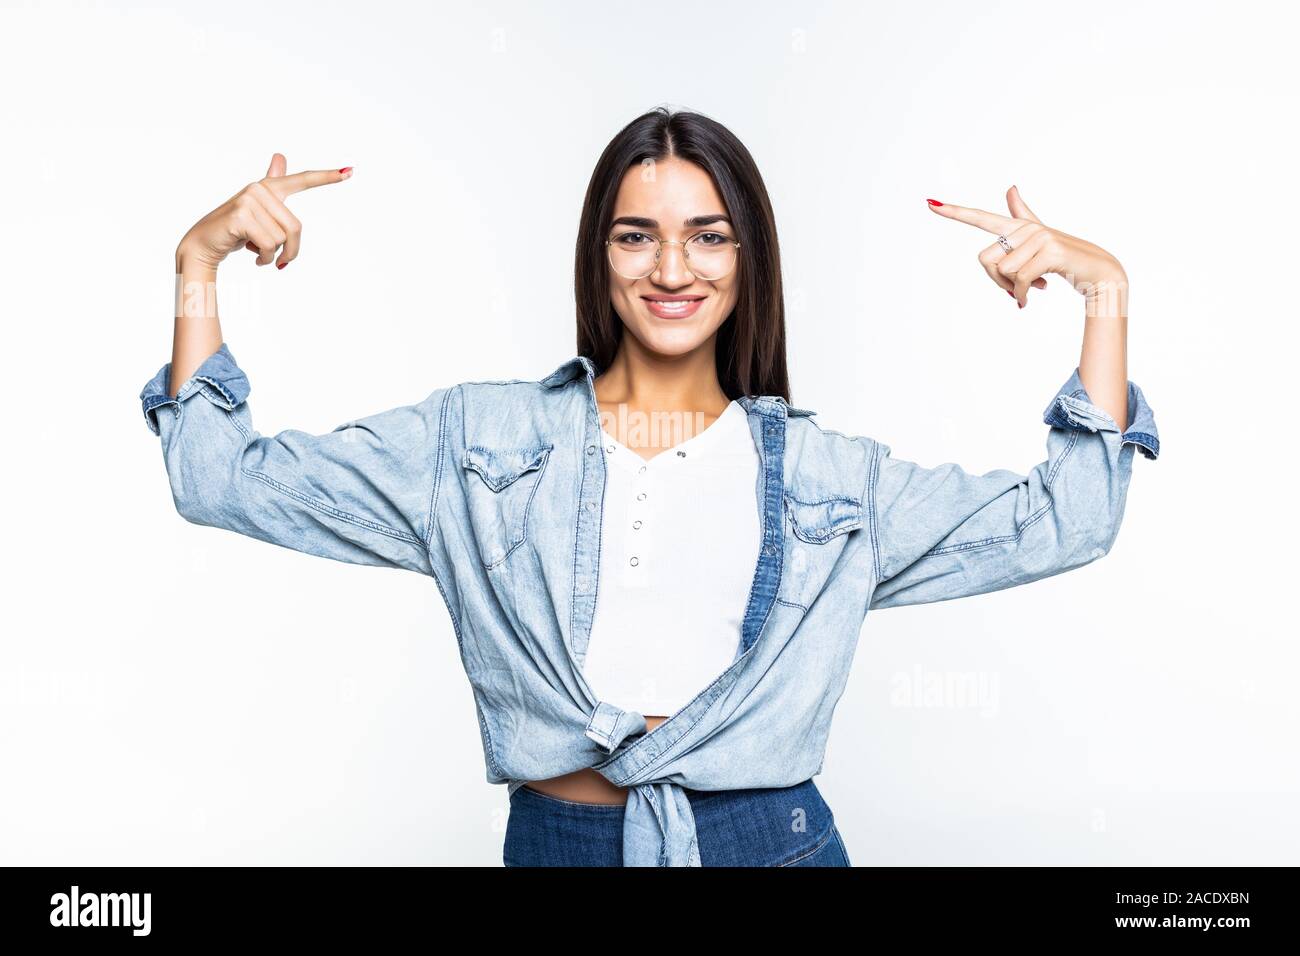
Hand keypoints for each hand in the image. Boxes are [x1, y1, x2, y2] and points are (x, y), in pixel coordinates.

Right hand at [175, 153, 352, 270]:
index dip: (327, 177)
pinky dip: (264, 258)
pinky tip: (251, 255)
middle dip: (291, 251)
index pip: (301, 180)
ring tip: (256, 251)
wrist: (203, 244)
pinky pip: (270, 245)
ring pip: (282, 239)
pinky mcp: (241, 215)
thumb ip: (272, 186)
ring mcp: (249, 200)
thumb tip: (279, 156)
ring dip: (273, 255)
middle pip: (296, 228)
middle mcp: (258, 189)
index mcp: (267, 188)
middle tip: (279, 261)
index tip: (350, 171)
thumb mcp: (257, 211)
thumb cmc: (234, 230)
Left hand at [927, 186, 1127, 315]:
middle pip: (985, 260)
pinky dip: (1023, 294)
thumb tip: (1010, 186)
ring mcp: (1038, 237)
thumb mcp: (1039, 239)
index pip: (981, 218)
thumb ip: (1022, 215)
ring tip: (1033, 286)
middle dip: (997, 281)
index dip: (954, 212)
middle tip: (1016, 288)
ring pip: (1002, 272)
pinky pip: (1019, 280)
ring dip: (1014, 288)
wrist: (1097, 271)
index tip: (929, 203)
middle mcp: (1026, 228)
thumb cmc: (1064, 258)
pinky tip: (1035, 294)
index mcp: (1018, 227)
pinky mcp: (1049, 251)